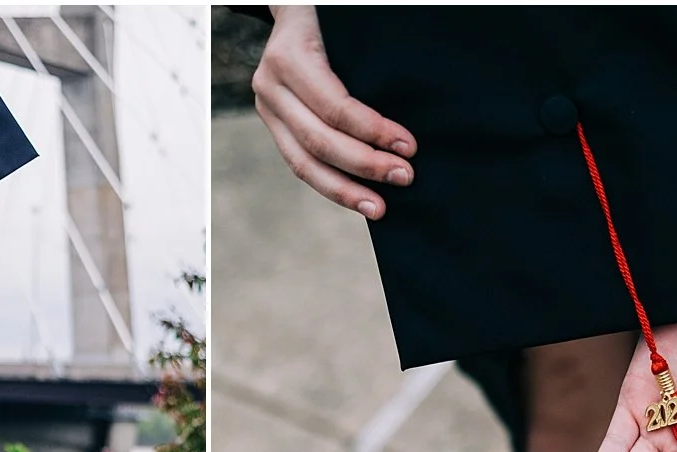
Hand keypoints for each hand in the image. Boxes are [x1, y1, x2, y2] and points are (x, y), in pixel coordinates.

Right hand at [252, 5, 415, 218]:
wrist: (295, 8)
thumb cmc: (332, 15)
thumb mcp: (347, 26)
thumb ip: (368, 59)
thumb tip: (404, 115)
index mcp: (289, 57)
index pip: (335, 107)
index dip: (373, 131)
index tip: (410, 146)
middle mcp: (270, 85)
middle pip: (318, 140)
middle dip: (365, 165)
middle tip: (404, 177)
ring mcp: (267, 108)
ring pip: (303, 163)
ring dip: (346, 190)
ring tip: (380, 208)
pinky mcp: (274, 124)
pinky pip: (301, 163)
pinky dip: (332, 183)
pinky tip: (358, 197)